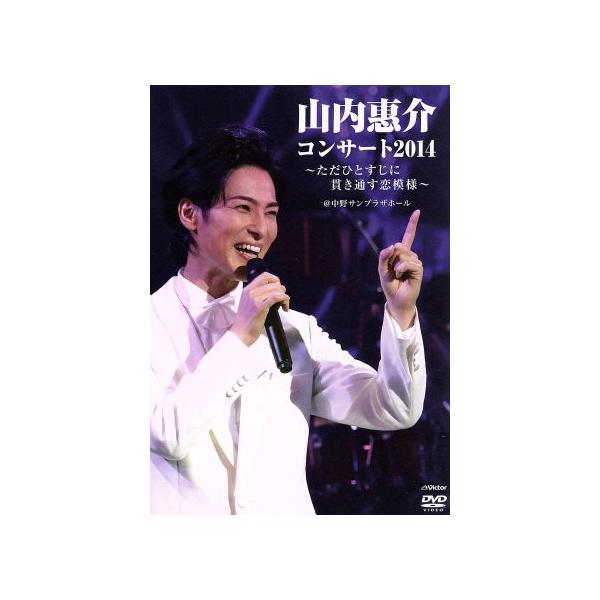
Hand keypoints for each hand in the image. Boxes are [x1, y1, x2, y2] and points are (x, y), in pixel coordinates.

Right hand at [230, 272, 289, 345]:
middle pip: (273, 282)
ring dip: (285, 297)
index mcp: (247, 289)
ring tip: (284, 305)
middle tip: (282, 299)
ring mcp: (255, 299)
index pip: (265, 275)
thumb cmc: (246, 321)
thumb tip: (273, 291)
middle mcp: (251, 291)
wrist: (240, 333)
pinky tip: (285, 307)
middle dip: (282, 290)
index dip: (275, 280)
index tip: (278, 289)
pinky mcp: (261, 307)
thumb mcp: (248, 303)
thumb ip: (257, 294)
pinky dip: (284, 300)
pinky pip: (277, 297)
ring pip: (277, 289)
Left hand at [378, 209, 423, 329]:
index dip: (412, 224)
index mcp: (401, 254)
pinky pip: (407, 262)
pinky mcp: (418, 269)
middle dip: (391, 257)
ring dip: (395, 266)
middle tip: (392, 270)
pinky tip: (401, 276)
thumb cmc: (390, 285)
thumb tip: (393, 246)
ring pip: (402, 254)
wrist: (397, 300)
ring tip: (397, 276)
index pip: (408, 236)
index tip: (417, 211)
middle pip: (399, 245)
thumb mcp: (382, 270)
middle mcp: (410, 256)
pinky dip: (400, 269)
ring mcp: (415, 262)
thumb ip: (383, 257)